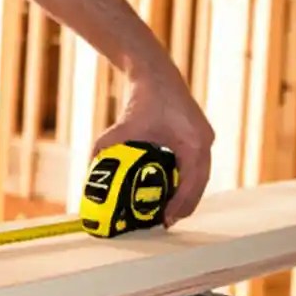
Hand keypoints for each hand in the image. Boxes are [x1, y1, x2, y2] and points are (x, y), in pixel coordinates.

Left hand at [91, 71, 214, 223]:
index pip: (191, 182)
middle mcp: (204, 142)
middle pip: (200, 182)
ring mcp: (204, 138)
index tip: (166, 220)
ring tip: (170, 212)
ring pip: (200, 175)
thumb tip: (90, 168)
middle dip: (185, 204)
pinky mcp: (198, 136)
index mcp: (194, 142)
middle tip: (167, 222)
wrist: (156, 74)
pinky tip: (171, 190)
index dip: (180, 204)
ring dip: (187, 194)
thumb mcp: (124, 126)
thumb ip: (107, 146)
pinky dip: (186, 180)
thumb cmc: (144, 98)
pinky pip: (195, 165)